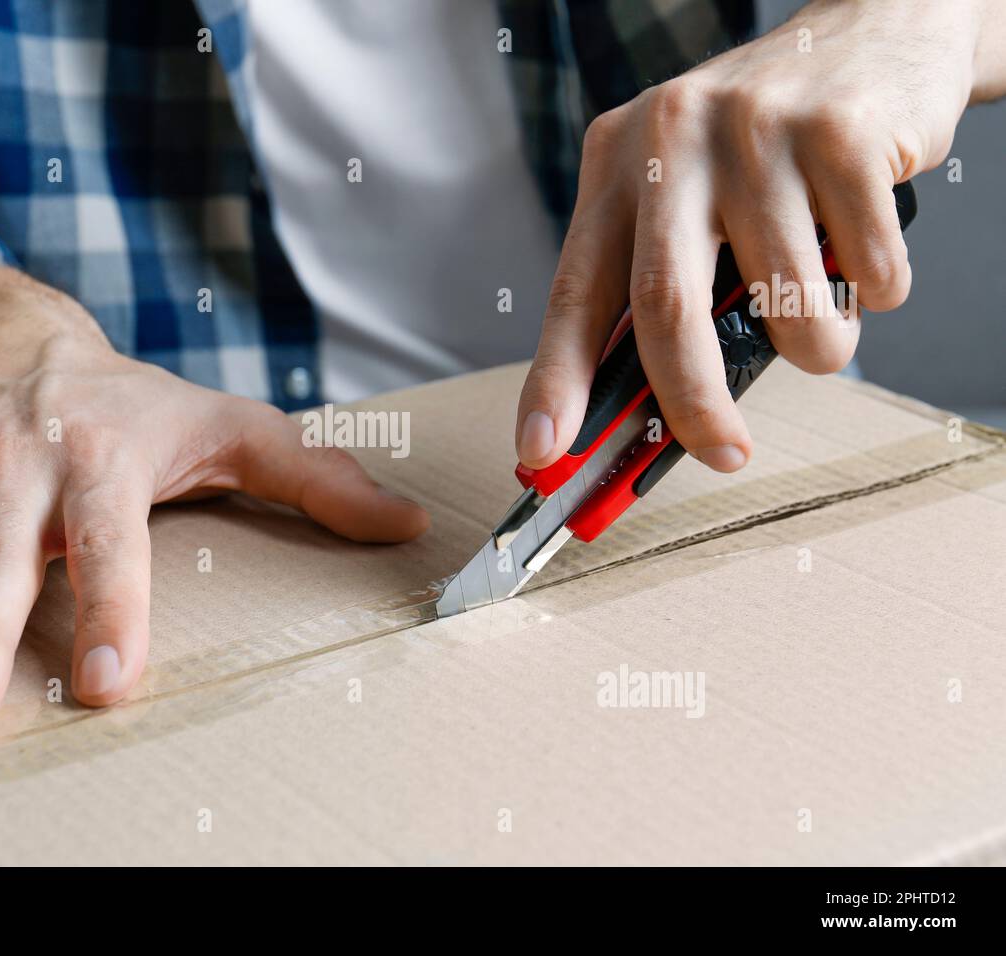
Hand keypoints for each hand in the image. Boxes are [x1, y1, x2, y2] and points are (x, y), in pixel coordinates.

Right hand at [0, 260, 428, 728]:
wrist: (14, 343)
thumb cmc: (132, 405)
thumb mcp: (226, 426)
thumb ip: (313, 476)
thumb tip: (404, 523)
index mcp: (104, 454)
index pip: (110, 540)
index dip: (108, 609)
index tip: (105, 680)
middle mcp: (21, 461)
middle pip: (2, 557)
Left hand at [517, 0, 1005, 472]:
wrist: (873, 30)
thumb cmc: (764, 146)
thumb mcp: (683, 194)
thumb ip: (659, 283)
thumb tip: (644, 412)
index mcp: (616, 166)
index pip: (575, 292)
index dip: (557, 381)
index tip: (542, 452)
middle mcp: (670, 141)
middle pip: (664, 306)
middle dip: (691, 402)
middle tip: (723, 453)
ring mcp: (755, 131)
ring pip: (783, 303)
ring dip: (818, 346)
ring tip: (825, 321)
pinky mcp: (841, 134)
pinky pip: (866, 271)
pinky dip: (875, 295)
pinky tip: (863, 251)